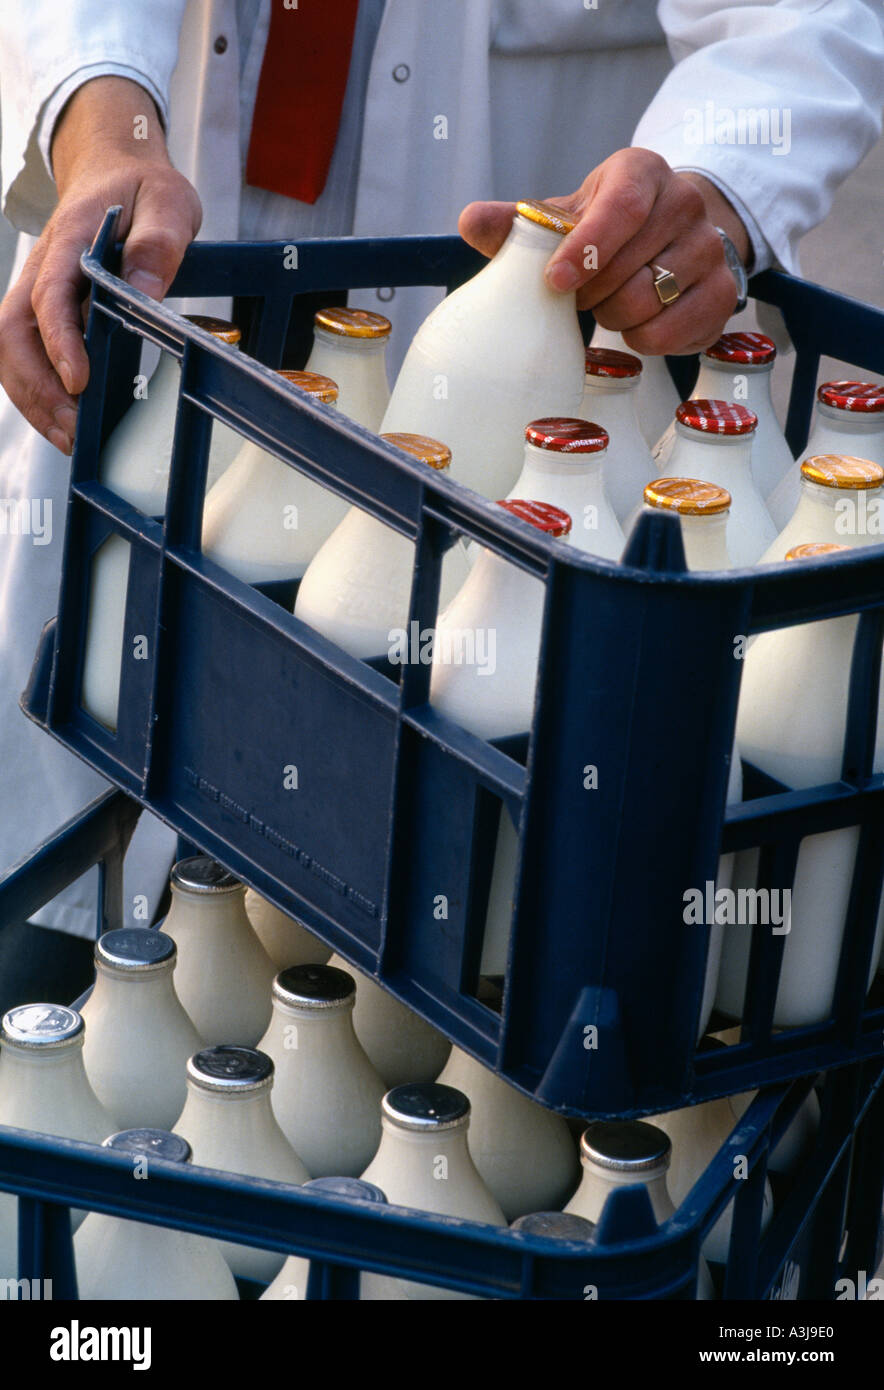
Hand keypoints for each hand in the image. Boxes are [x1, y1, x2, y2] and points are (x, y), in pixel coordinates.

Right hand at [0, 77, 201, 453]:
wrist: (116, 168)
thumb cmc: (144, 188)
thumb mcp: (169, 203)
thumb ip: (158, 245)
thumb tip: (145, 292)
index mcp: (71, 239)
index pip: (51, 296)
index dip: (61, 342)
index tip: (79, 381)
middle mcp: (42, 267)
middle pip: (14, 333)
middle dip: (39, 387)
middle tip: (76, 431)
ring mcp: (37, 290)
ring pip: (10, 349)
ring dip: (33, 397)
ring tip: (69, 439)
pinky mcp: (43, 308)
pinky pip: (24, 353)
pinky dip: (37, 391)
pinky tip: (64, 420)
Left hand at [459, 149, 749, 355]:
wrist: (665, 237)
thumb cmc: (603, 228)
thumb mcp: (561, 217)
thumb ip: (516, 224)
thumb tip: (471, 222)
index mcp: (642, 172)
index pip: (622, 209)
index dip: (586, 250)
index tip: (555, 282)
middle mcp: (685, 203)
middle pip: (630, 268)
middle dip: (591, 293)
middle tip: (579, 293)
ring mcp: (711, 249)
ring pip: (650, 302)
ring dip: (614, 317)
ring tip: (608, 303)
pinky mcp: (723, 294)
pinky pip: (673, 333)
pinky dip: (642, 339)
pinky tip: (634, 323)